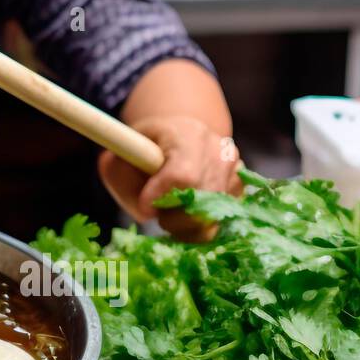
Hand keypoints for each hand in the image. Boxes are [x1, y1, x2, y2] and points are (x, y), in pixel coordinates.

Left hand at [98, 115, 241, 241]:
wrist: (177, 136)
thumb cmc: (143, 151)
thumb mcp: (119, 158)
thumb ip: (122, 182)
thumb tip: (148, 210)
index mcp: (187, 133)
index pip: (183, 175)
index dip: (162, 196)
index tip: (144, 205)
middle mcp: (218, 148)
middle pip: (200, 202)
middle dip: (172, 216)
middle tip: (157, 212)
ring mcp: (234, 168)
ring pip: (212, 217)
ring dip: (184, 224)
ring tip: (169, 210)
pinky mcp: (240, 187)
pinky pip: (219, 223)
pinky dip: (197, 226)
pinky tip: (185, 211)